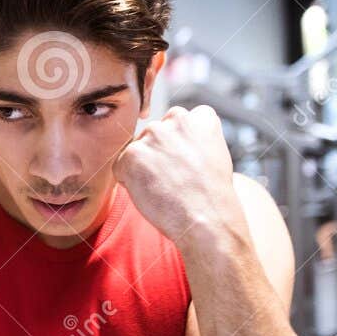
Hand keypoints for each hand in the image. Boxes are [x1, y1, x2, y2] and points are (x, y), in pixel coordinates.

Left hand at [113, 105, 244, 240]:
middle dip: (158, 154)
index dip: (179, 147)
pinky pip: (121, 166)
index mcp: (200, 116)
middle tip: (175, 179)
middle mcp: (176, 118)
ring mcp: (153, 134)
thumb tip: (171, 141)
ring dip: (143, 167)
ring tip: (165, 186)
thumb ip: (193, 137)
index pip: (178, 122)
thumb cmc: (211, 195)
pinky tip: (151, 192)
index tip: (188, 165)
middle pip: (155, 134)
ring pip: (137, 149)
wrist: (206, 218)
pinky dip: (129, 181)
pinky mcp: (133, 154)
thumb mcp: (215, 153)